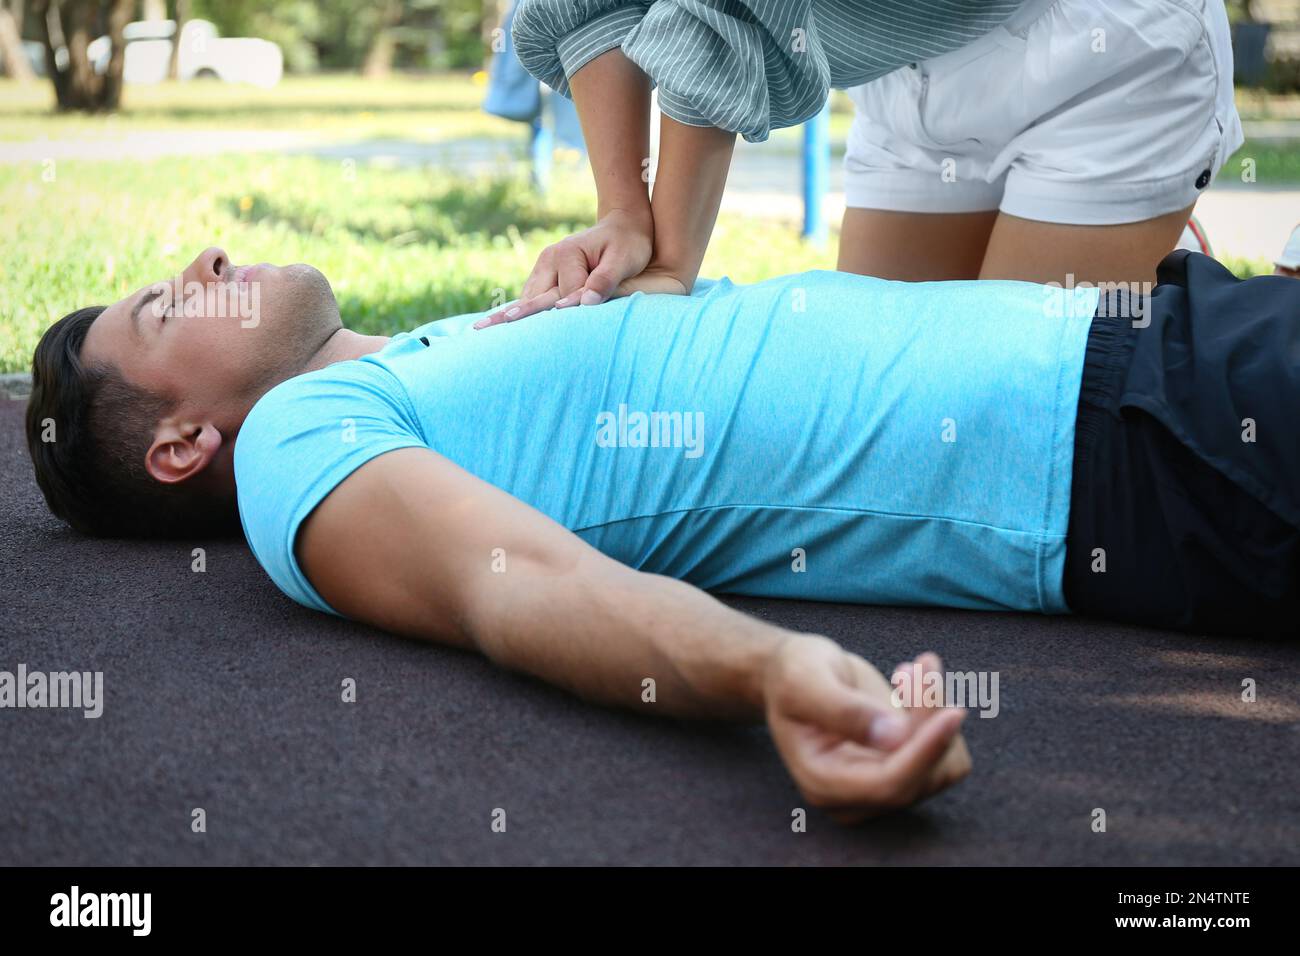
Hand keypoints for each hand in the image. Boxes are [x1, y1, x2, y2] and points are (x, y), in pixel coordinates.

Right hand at [475, 208, 652, 328]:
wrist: (624, 225)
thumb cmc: (628, 244)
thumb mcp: (624, 260)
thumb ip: (605, 281)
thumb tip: (583, 303)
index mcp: (566, 255)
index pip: (564, 297)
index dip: (571, 314)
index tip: (565, 332)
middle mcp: (549, 260)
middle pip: (533, 299)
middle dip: (508, 317)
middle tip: (479, 331)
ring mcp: (545, 267)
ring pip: (528, 298)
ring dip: (507, 315)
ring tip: (480, 330)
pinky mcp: (546, 275)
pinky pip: (531, 296)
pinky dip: (519, 310)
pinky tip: (499, 322)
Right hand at [763, 636, 970, 824]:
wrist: (796, 675)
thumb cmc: (793, 674)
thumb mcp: (805, 681)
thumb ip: (844, 710)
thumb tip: (895, 738)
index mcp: (822, 782)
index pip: (889, 784)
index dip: (925, 752)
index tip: (953, 712)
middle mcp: (854, 797)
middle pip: (921, 774)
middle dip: (930, 717)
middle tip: (922, 663)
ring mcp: (882, 789)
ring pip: (943, 766)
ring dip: (937, 713)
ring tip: (911, 670)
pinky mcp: (904, 773)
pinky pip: (946, 756)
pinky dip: (939, 717)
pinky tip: (911, 687)